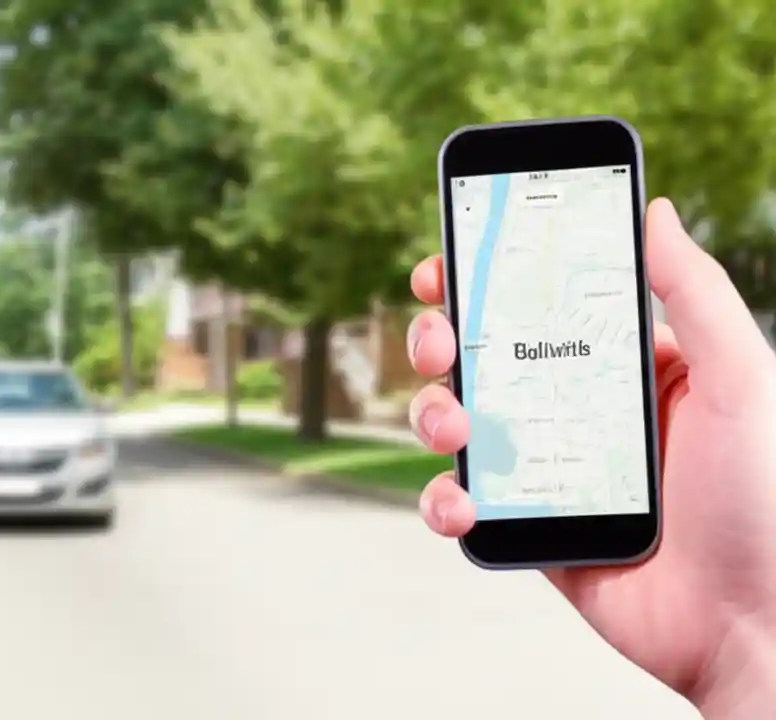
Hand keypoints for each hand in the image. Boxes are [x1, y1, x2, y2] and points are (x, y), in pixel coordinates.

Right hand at [407, 198, 775, 715]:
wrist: (751, 624)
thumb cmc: (765, 500)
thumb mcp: (741, 377)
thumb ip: (695, 292)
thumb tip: (652, 210)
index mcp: (624, 365)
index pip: (540, 305)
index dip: (483, 279)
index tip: (445, 266)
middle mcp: (576, 410)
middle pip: (481, 357)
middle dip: (440, 340)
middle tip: (440, 343)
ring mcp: (544, 469)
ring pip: (457, 424)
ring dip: (432, 414)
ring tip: (454, 430)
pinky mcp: (525, 527)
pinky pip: (460, 504)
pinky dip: (443, 500)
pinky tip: (462, 503)